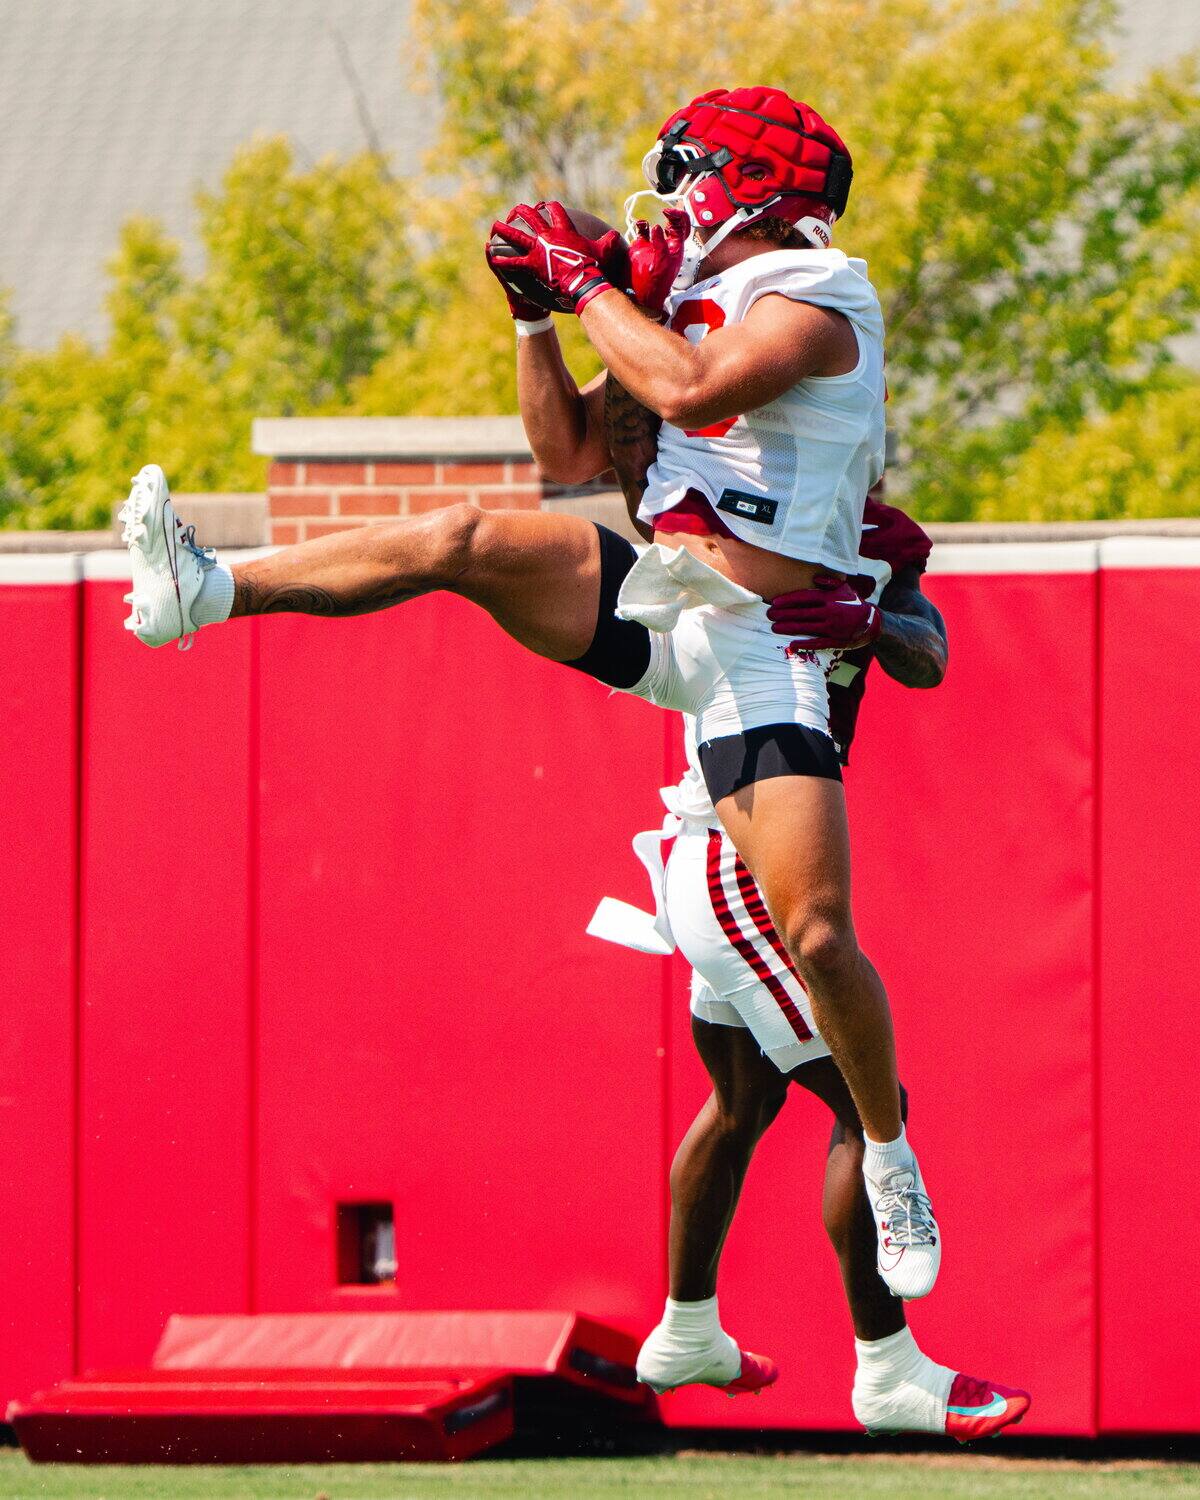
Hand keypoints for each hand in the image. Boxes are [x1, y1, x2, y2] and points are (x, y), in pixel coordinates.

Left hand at [488, 202, 619, 313]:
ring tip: (495, 226)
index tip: (545, 205)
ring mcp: (538, 249)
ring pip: (517, 235)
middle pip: (530, 217)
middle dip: (521, 212)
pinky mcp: (532, 264)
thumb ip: (609, 241)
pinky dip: (503, 260)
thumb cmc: (595, 266)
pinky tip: (493, 257)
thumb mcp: (604, 250)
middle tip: (516, 211)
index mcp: (564, 229)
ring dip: (504, 230)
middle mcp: (548, 235)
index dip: (550, 207)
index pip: (555, 211)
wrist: (582, 280)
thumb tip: (617, 235)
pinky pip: (514, 262)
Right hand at [626, 209, 688, 315]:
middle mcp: (667, 246)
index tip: (668, 213)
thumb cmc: (656, 285)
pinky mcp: (642, 248)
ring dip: (652, 221)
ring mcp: (654, 246)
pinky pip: (643, 232)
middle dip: (671, 215)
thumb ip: (660, 245)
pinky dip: (641, 226)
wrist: (641, 296)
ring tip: (646, 222)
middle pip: (674, 224)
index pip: (684, 227)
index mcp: (676, 249)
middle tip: (665, 211)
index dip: (679, 216)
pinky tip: (639, 225)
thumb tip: (657, 227)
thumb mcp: (662, 263)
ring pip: (657, 227)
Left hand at [767, 573, 882, 651]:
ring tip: (774, 627)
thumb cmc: (853, 603)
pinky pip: (817, 643)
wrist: (871, 622)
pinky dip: (804, 644)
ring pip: (806, 627)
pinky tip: (791, 644)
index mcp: (831, 598)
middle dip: (783, 614)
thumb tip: (814, 577)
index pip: (805, 598)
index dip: (789, 600)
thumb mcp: (845, 588)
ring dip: (788, 628)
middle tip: (769, 615)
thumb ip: (829, 582)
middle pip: (802, 613)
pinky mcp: (836, 641)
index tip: (775, 603)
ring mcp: (833, 628)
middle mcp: (831, 612)